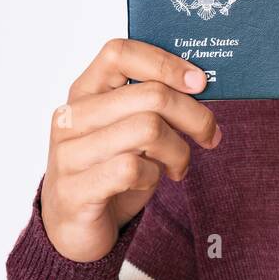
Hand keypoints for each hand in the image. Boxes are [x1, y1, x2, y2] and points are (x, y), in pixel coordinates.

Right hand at [41, 39, 221, 261]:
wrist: (74, 226)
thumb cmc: (111, 169)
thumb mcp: (132, 129)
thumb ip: (154, 105)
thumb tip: (201, 87)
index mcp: (85, 92)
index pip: (120, 53)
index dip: (166, 63)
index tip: (199, 82)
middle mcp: (71, 117)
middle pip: (151, 95)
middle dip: (194, 116)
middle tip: (210, 135)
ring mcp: (68, 154)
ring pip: (148, 129)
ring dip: (179, 151)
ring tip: (179, 166)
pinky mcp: (74, 190)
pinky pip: (133, 169)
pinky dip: (155, 176)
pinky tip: (151, 182)